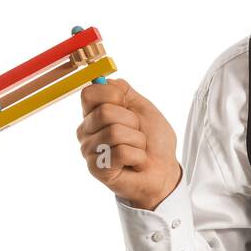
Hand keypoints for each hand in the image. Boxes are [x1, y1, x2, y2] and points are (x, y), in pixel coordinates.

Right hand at [77, 77, 182, 210]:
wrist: (164, 171)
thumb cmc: (154, 142)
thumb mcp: (143, 108)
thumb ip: (124, 91)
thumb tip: (103, 79)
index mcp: (94, 113)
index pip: (88, 93)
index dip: (112, 95)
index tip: (127, 107)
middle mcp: (86, 131)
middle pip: (105, 112)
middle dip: (132, 122)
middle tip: (137, 134)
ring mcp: (89, 150)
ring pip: (115, 133)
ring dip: (137, 141)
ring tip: (137, 149)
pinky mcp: (96, 169)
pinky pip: (121, 152)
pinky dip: (138, 156)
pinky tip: (135, 163)